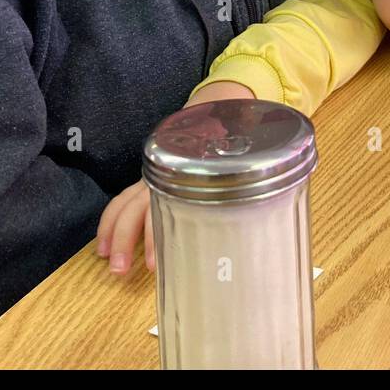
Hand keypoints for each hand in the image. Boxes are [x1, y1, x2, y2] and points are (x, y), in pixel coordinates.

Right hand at [95, 82, 256, 276]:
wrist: (217, 118)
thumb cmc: (234, 148)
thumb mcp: (251, 166)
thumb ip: (258, 188)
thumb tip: (284, 212)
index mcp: (191, 171)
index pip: (170, 202)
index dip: (159, 234)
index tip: (156, 262)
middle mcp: (166, 173)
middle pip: (140, 205)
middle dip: (130, 238)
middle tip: (126, 270)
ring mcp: (152, 178)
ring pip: (125, 203)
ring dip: (115, 235)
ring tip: (112, 265)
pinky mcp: (146, 183)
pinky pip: (122, 201)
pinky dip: (110, 224)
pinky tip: (105, 248)